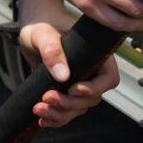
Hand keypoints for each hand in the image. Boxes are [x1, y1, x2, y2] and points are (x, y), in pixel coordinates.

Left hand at [18, 5, 120, 127]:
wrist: (33, 28)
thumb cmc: (43, 24)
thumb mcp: (43, 34)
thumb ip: (52, 50)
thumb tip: (63, 75)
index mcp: (96, 54)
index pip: (108, 79)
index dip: (92, 89)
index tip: (71, 88)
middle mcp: (91, 70)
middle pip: (91, 98)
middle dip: (69, 103)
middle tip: (47, 97)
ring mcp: (79, 82)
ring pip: (78, 108)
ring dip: (60, 113)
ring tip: (39, 108)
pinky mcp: (66, 91)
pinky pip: (67, 112)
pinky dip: (56, 118)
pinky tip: (42, 118)